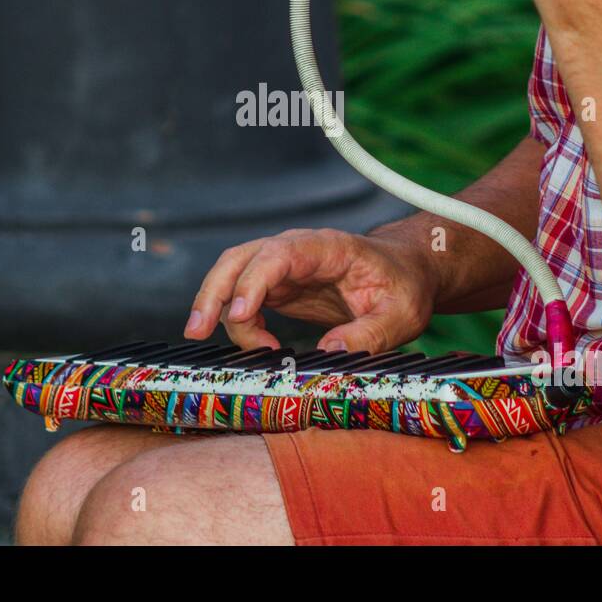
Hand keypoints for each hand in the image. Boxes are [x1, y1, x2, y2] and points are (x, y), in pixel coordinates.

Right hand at [185, 229, 436, 352]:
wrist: (404, 273)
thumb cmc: (403, 287)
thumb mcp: (402, 314)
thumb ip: (371, 333)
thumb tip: (330, 354)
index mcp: (327, 248)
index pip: (278, 255)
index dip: (253, 282)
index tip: (238, 315)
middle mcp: (296, 251)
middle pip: (240, 259)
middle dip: (213, 291)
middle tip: (197, 330)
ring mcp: (283, 267)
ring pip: (232, 275)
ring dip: (213, 305)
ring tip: (206, 339)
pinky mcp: (278, 286)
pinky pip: (243, 298)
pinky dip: (235, 321)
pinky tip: (257, 348)